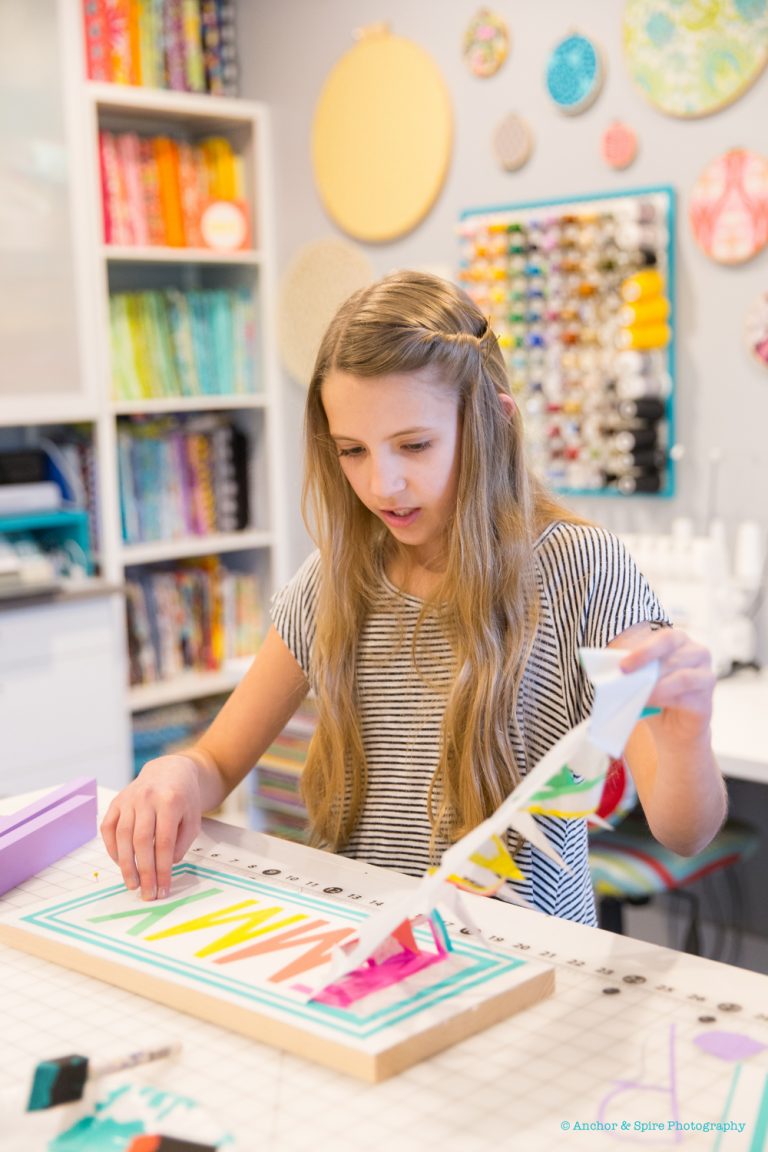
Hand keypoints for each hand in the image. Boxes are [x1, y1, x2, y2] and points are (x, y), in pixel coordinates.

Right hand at [100, 755, 202, 900]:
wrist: (170, 771)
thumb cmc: (184, 798)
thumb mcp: (193, 819)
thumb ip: (181, 843)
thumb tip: (166, 866)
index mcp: (170, 801)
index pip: (163, 842)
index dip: (162, 869)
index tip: (162, 889)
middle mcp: (146, 798)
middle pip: (141, 841)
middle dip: (143, 871)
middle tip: (146, 893)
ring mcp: (128, 798)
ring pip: (122, 836)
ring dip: (125, 864)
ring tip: (132, 884)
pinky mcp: (116, 801)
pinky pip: (108, 828)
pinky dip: (111, 848)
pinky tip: (120, 863)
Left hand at [614, 625, 714, 742]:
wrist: (673, 727)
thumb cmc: (655, 695)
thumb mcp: (641, 678)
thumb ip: (633, 669)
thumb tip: (614, 669)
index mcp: (678, 642)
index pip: (664, 638)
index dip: (643, 650)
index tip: (622, 665)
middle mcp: (696, 653)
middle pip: (674, 653)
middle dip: (646, 662)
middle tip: (625, 675)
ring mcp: (705, 675)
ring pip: (682, 675)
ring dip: (656, 684)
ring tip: (637, 693)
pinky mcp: (706, 699)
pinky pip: (687, 695)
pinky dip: (666, 698)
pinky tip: (651, 702)